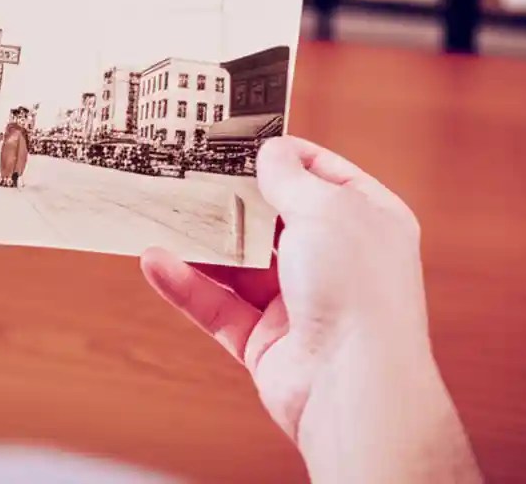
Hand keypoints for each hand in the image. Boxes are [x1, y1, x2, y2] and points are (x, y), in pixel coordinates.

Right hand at [141, 136, 479, 482]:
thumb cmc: (356, 289)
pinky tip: (156, 261)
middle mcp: (337, 262)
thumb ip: (291, 178)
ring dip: (203, 242)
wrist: (354, 386)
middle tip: (190, 170)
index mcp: (369, 223)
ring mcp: (302, 303)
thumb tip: (271, 152)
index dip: (289, 157)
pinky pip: (220, 306)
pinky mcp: (267, 341)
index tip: (244, 139)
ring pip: (241, 264)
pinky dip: (187, 285)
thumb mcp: (325, 210)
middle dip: (234, 198)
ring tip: (162, 212)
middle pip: (276, 220)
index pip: (328, 177)